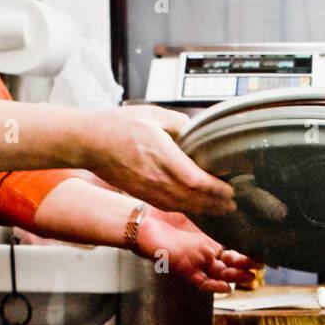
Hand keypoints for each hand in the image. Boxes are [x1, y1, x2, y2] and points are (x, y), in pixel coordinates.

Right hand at [85, 105, 234, 215]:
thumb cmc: (120, 125)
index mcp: (163, 156)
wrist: (90, 142)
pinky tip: (196, 208)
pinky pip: (169, 206)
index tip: (231, 188)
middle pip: (194, 198)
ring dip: (204, 210)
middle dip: (216, 203)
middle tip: (234, 203)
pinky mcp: (142, 194)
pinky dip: (187, 209)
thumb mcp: (154, 115)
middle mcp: (157, 178)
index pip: (197, 180)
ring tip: (222, 209)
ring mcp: (149, 190)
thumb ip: (180, 124)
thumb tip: (199, 131)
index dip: (217, 189)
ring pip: (183, 206)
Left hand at [135, 209, 259, 293]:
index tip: (265, 249)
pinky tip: (226, 287)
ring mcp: (197, 261)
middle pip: (232, 263)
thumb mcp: (194, 208)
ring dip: (236, 277)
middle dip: (248, 264)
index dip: (250, 250)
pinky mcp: (185, 269)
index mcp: (212, 237)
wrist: (143, 222)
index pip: (237, 246)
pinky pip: (202, 282)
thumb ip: (212, 208)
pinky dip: (214, 286)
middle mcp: (207, 252)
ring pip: (221, 274)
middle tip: (262, 264)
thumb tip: (232, 197)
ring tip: (251, 277)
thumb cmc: (165, 212)